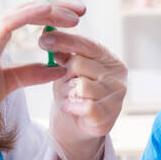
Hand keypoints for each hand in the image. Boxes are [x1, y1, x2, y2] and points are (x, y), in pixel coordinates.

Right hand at [0, 0, 81, 138]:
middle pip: (27, 8)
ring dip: (52, 9)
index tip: (74, 19)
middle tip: (82, 10)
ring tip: (77, 15)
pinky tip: (56, 17)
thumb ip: (31, 73)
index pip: (24, 16)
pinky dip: (37, 15)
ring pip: (24, 10)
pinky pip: (15, 19)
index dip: (50, 14)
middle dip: (57, 7)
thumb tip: (57, 68)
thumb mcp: (9, 83)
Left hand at [40, 15, 126, 159]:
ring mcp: (117, 96)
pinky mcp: (110, 115)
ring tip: (69, 97)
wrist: (75, 125)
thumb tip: (47, 35)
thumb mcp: (65, 69)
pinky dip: (71, 107)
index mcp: (108, 58)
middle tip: (65, 84)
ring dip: (67, 92)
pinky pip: (85, 106)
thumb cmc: (72, 92)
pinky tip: (70, 108)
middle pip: (79, 64)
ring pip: (81, 86)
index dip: (64, 40)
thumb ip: (62, 54)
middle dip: (64, 75)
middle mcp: (118, 74)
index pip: (86, 44)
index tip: (42, 40)